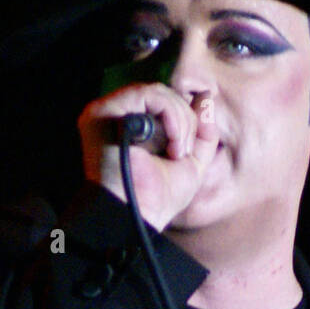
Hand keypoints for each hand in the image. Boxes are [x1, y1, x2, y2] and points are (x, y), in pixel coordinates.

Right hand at [77, 82, 219, 231]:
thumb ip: (202, 131)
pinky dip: (169, 115)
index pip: (165, 102)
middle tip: (181, 153)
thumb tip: (206, 94)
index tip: (189, 148)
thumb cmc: (159, 198)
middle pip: (163, 94)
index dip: (186, 117)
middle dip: (185, 121)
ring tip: (176, 152)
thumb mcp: (192, 162)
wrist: (138, 215)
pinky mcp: (103, 112)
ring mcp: (107, 112)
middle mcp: (117, 116)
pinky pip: (146, 94)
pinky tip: (170, 143)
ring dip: (179, 121)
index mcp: (133, 127)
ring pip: (157, 92)